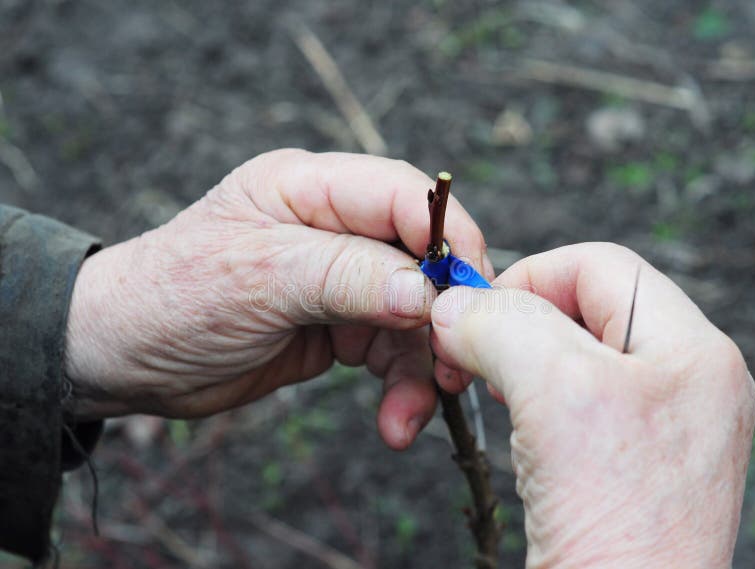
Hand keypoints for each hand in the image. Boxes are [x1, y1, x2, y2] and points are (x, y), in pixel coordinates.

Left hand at [64, 149, 491, 449]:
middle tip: (452, 369)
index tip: (470, 298)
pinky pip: (393, 351)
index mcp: (311, 188)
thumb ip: (345, 275)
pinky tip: (394, 420)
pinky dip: (402, 387)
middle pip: (421, 261)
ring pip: (413, 316)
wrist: (124, 359)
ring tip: (407, 415)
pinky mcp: (340, 325)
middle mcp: (333, 227)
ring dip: (420, 367)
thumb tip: (427, 291)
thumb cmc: (172, 298)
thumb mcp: (257, 277)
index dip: (448, 241)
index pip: (405, 196)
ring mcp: (338, 279)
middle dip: (439, 318)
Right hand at [430, 243, 754, 567]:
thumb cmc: (615, 522)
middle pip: (583, 307)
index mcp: (694, 349)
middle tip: (465, 350)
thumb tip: (452, 305)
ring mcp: (656, 425)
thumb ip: (501, 325)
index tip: (474, 313)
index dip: (530, 276)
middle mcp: (684, 381)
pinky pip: (568, 401)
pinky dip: (525, 397)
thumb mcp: (556, 391)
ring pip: (568, 353)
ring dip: (513, 359)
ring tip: (482, 382)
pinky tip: (512, 420)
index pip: (602, 265)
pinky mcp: (625, 463)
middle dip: (514, 321)